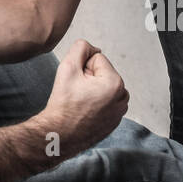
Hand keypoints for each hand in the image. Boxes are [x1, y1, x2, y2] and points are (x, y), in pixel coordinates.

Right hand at [40, 39, 129, 156]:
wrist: (60, 134)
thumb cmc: (63, 105)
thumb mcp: (68, 66)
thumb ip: (81, 47)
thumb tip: (91, 47)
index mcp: (115, 83)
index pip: (97, 59)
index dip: (82, 67)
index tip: (76, 82)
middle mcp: (122, 97)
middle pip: (102, 73)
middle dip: (89, 78)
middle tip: (77, 92)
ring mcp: (120, 111)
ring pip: (104, 86)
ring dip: (93, 89)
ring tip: (80, 102)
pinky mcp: (115, 121)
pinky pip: (106, 101)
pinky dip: (96, 103)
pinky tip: (84, 111)